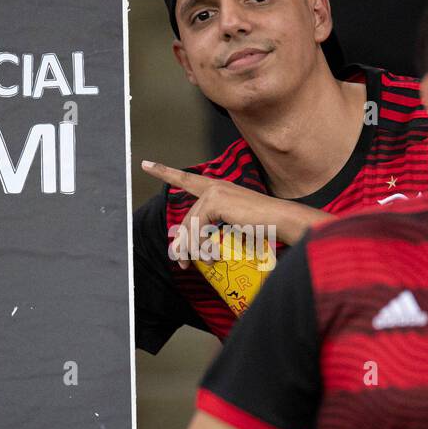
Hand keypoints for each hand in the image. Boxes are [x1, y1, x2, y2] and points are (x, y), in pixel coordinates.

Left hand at [141, 160, 327, 266]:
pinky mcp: (216, 200)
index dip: (165, 172)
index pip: (187, 179)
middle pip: (186, 217)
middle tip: (180, 262)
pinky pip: (198, 228)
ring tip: (200, 264)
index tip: (146, 164)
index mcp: (219, 189)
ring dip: (192, 249)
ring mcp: (215, 191)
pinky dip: (201, 245)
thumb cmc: (263, 227)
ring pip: (190, 225)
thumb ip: (213, 231)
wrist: (281, 222)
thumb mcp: (233, 227)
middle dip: (182, 243)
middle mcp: (214, 186)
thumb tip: (191, 247)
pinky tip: (209, 257)